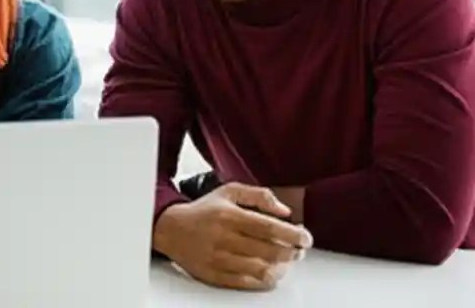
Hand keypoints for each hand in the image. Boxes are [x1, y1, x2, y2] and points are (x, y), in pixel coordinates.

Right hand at [154, 183, 312, 291]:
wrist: (170, 228)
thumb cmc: (204, 211)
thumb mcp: (229, 192)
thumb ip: (259, 196)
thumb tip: (285, 211)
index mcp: (229, 215)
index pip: (269, 227)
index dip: (293, 235)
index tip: (305, 238)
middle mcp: (223, 238)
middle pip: (269, 250)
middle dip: (291, 252)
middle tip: (298, 250)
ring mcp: (218, 259)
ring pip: (261, 269)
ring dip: (281, 267)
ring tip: (285, 261)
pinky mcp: (214, 275)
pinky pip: (247, 283)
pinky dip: (265, 280)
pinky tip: (270, 272)